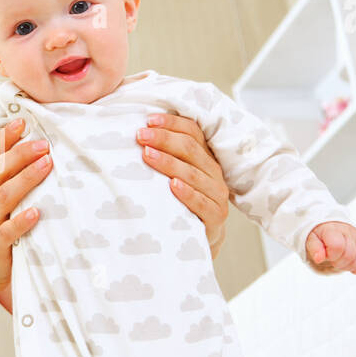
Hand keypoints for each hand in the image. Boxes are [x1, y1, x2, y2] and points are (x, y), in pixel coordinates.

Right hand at [0, 119, 52, 301]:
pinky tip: (36, 214)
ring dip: (26, 179)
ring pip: (5, 196)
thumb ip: (13, 189)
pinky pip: (8, 232)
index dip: (5, 139)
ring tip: (46, 164)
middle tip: (43, 141)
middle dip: (20, 153)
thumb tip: (40, 164)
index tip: (21, 121)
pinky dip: (21, 222)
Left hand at [135, 115, 229, 256]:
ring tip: (148, 155)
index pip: (193, 132)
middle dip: (164, 140)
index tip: (148, 120)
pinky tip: (172, 185)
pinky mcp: (216, 216)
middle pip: (191, 149)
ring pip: (193, 174)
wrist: (199, 235)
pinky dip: (187, 193)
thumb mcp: (176, 173)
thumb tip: (138, 131)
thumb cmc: (180, 200)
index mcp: (205, 156)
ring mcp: (217, 194)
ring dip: (169, 163)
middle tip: (140, 136)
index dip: (171, 124)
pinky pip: (201, 202)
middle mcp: (213, 172)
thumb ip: (166, 153)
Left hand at [305, 221, 355, 274]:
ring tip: (340, 260)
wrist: (331, 227)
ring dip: (347, 266)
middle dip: (338, 263)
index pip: (338, 247)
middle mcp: (350, 232)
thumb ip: (314, 249)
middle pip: (350, 256)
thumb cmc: (321, 235)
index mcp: (334, 229)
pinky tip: (348, 263)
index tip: (326, 254)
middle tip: (332, 259)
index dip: (330, 255)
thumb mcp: (312, 239)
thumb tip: (318, 258)